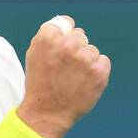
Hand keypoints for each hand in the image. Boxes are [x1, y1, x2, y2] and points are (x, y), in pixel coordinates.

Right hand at [17, 15, 110, 137]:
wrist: (47, 113)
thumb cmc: (40, 84)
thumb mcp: (34, 54)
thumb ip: (49, 36)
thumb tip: (70, 24)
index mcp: (49, 38)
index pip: (66, 23)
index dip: (64, 35)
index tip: (61, 49)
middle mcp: (68, 46)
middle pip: (80, 36)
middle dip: (75, 48)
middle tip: (66, 68)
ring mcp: (85, 59)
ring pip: (92, 50)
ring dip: (86, 61)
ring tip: (74, 77)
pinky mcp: (99, 73)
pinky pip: (103, 61)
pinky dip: (97, 70)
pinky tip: (85, 81)